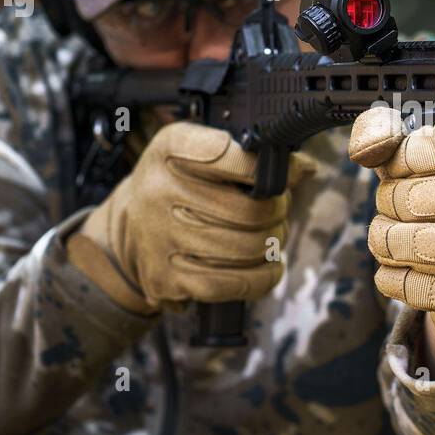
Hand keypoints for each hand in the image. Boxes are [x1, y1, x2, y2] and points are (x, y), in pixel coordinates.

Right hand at [67, 121, 315, 313]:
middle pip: (248, 211)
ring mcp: (161, 238)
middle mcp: (159, 192)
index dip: (269, 169)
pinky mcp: (167, 278)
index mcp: (170, 150)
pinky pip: (230, 285)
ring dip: (273, 244)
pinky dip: (262, 278)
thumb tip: (305, 169)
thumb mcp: (202, 151)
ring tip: (273, 237)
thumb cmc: (180, 183)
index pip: (230, 155)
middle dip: (278, 213)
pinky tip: (268, 266)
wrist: (128, 227)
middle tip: (278, 212)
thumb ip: (251, 155)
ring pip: (245, 249)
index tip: (289, 173)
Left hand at [348, 107, 434, 338]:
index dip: (403, 159)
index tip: (400, 167)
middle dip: (388, 202)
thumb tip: (366, 149)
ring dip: (386, 242)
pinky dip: (395, 278)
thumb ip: (385, 131)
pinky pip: (427, 290)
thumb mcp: (423, 151)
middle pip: (423, 200)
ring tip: (385, 236)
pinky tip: (396, 268)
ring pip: (422, 248)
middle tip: (388, 205)